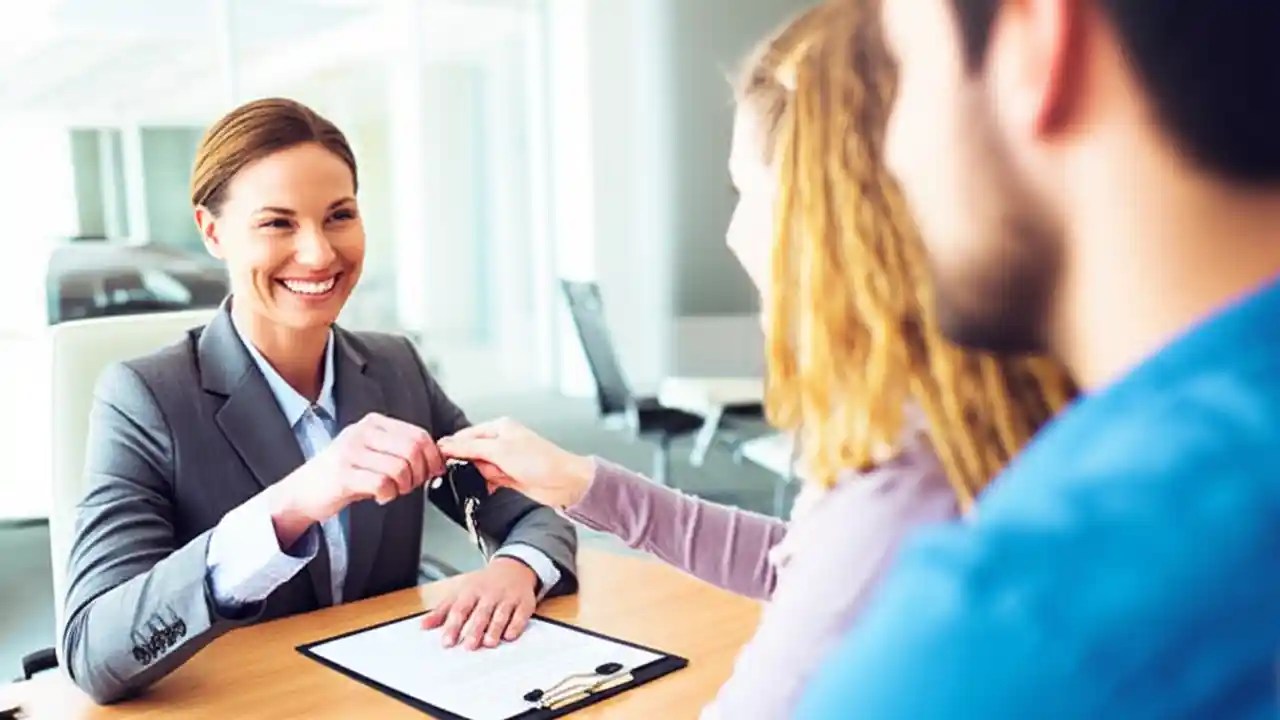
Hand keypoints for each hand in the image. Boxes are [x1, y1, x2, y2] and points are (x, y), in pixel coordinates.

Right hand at [268, 413, 445, 543]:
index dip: (433, 457)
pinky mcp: (342, 474)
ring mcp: (350, 451)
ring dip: (404, 487)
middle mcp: (362, 432)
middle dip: (420, 473)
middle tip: (412, 486)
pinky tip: (380, 497)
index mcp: (374, 423)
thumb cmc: (344, 474)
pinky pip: (383, 484)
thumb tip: (437, 459)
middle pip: (413, 449)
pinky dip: (388, 495)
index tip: (434, 472)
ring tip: (393, 491)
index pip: (419, 435)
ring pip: (400, 468)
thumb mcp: (373, 453)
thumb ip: (401, 450)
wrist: (303, 492)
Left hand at [421, 558, 537, 648]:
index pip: (460, 609)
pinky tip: (510, 635)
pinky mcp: (524, 603)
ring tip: (488, 643)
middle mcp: (490, 594)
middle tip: (469, 646)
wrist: (514, 568)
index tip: (447, 642)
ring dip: (495, 628)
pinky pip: (521, 615)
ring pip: (501, 614)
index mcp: (471, 591)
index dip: (453, 626)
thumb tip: (423, 626)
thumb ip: (442, 611)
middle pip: (481, 613)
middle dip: (475, 629)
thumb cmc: (483, 584)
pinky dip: (516, 625)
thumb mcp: (461, 592)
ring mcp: (508, 598)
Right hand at [437, 418, 595, 508]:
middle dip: (473, 465)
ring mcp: (504, 460)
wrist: (564, 483)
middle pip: (470, 454)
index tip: (443, 459)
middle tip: (484, 469)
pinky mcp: (508, 477)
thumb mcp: (500, 450)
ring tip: (498, 477)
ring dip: (483, 477)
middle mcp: (501, 442)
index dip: (453, 447)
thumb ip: (470, 448)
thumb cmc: (542, 461)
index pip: (465, 435)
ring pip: (479, 470)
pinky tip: (495, 487)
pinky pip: (488, 481)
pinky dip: (489, 485)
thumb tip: (446, 445)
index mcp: (499, 428)